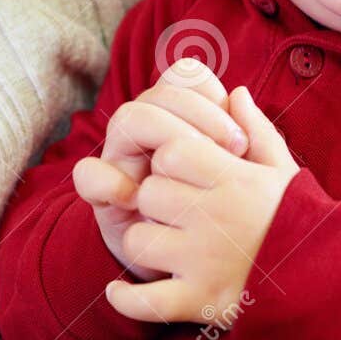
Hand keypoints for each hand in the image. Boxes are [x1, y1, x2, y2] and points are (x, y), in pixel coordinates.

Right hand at [71, 59, 248, 280]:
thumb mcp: (244, 175)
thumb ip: (252, 135)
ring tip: (189, 176)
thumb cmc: (223, 209)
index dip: (212, 98)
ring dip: (161, 138)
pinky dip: (108, 182)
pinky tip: (134, 199)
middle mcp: (149, 127)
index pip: (186, 77)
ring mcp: (122, 155)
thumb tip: (242, 94)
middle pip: (159, 94)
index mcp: (182, 115)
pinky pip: (88, 173)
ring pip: (127, 120)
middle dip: (196, 116)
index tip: (241, 141)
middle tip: (229, 153)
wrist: (192, 262)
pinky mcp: (102, 192)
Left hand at [105, 87, 299, 322]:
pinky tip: (118, 291)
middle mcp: (215, 217)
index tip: (185, 173)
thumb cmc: (300, 218)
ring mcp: (205, 260)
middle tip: (176, 211)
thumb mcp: (284, 169)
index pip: (171, 152)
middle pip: (150, 193)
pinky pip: (144, 301)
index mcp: (235, 180)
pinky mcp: (200, 300)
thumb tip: (235, 93)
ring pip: (140, 240)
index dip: (171, 159)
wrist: (329, 279)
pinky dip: (125, 299)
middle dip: (156, 200)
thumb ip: (257, 130)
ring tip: (165, 247)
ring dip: (146, 243)